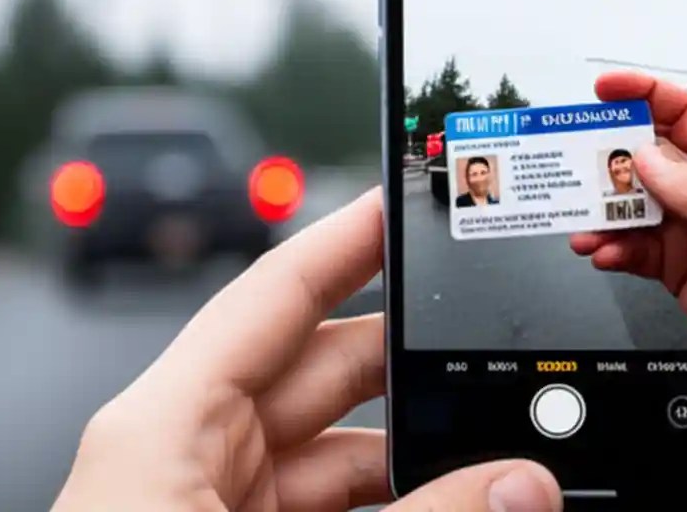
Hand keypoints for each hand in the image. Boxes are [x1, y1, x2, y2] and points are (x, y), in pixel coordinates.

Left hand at [53, 189, 561, 511]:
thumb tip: (517, 487)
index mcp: (169, 425)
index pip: (274, 296)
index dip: (347, 240)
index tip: (410, 206)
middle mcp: (191, 457)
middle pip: (325, 375)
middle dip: (415, 365)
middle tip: (498, 354)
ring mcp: (213, 511)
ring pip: (340, 456)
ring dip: (418, 459)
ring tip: (499, 463)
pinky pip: (332, 511)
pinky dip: (395, 510)